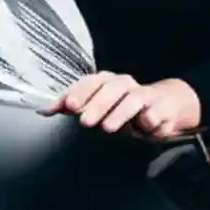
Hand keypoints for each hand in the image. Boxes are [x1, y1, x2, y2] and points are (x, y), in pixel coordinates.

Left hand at [40, 72, 201, 140]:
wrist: (166, 105)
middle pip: (111, 88)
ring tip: (108, 128)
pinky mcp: (162, 110)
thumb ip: (72, 106)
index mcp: (107, 82)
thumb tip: (43, 109)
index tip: (68, 105)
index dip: (80, 92)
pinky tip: (144, 127)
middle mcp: (125, 85)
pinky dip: (149, 120)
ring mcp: (145, 96)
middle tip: (85, 121)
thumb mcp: (97, 105)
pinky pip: (155, 114)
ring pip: (133, 99)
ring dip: (120, 112)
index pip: (92, 81)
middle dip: (97, 104)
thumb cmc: (123, 107)